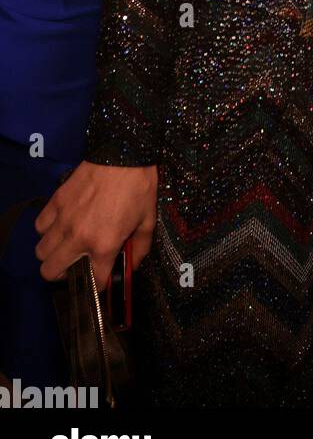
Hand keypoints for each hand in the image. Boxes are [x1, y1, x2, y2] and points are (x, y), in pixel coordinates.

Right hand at [34, 161, 157, 291]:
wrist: (124, 153)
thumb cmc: (140, 187)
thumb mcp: (148, 220)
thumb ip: (141, 248)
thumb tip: (133, 265)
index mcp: (104, 244)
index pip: (92, 281)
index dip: (97, 286)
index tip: (99, 280)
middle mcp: (78, 237)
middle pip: (50, 272)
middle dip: (63, 275)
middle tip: (76, 264)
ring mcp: (63, 219)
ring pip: (41, 252)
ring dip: (53, 253)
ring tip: (67, 244)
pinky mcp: (56, 202)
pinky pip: (39, 226)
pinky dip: (47, 229)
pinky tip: (61, 223)